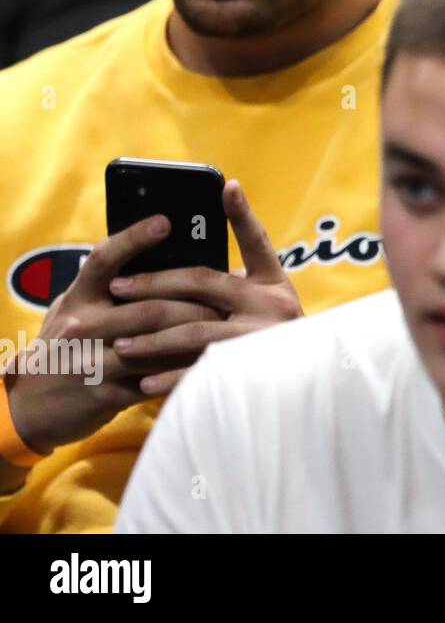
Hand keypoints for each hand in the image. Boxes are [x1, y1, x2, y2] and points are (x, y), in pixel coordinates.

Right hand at [5, 215, 222, 455]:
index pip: (105, 260)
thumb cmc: (66, 346)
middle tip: (229, 297)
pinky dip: (183, 370)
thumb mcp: (74, 310)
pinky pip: (155, 379)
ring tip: (229, 328)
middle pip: (149, 308)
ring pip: (157, 344)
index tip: (166, 222)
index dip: (135, 239)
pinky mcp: (105, 393)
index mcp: (78, 298)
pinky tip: (208, 363)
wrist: (33, 405)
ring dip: (197, 337)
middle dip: (195, 304)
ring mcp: (92, 362)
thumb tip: (160, 259)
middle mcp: (82, 325)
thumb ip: (106, 289)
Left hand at [104, 180, 301, 395]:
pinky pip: (201, 372)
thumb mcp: (270, 300)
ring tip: (119, 342)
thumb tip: (189, 254)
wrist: (309, 380)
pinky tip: (142, 384)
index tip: (227, 186)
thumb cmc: (274, 335)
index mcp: (274, 282)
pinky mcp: (249, 371)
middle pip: (203, 283)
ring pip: (195, 330)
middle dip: (154, 284)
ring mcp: (260, 338)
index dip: (242, 214)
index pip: (257, 242)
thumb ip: (239, 282)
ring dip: (152, 337)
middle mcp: (271, 305)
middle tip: (117, 288)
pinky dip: (169, 378)